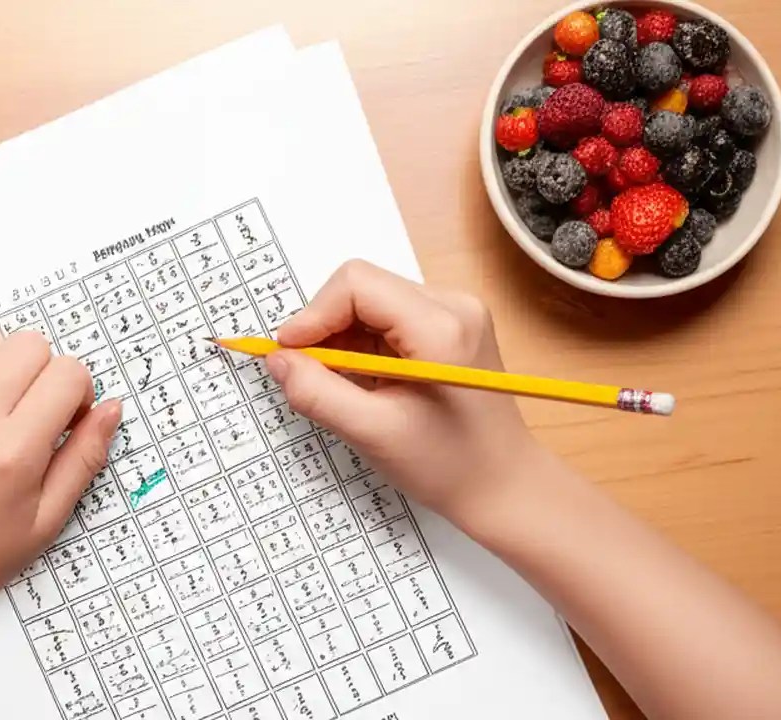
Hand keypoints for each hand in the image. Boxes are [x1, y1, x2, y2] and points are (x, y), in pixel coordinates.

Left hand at [0, 330, 120, 635]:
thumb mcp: (46, 521)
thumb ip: (84, 459)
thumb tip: (112, 407)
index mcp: (12, 456)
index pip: (67, 373)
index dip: (79, 393)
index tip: (67, 420)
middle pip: (29, 345)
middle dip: (45, 372)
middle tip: (35, 413)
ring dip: (3, 367)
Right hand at [266, 260, 539, 524]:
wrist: (502, 485)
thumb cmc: (450, 465)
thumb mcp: (373, 433)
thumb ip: (317, 392)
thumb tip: (278, 360)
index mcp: (441, 326)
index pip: (357, 284)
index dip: (313, 314)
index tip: (288, 353)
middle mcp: (453, 306)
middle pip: (362, 288)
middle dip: (326, 327)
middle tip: (309, 373)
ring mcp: (454, 313)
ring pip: (371, 302)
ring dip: (343, 338)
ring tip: (343, 384)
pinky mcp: (449, 327)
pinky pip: (387, 318)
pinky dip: (362, 344)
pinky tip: (366, 380)